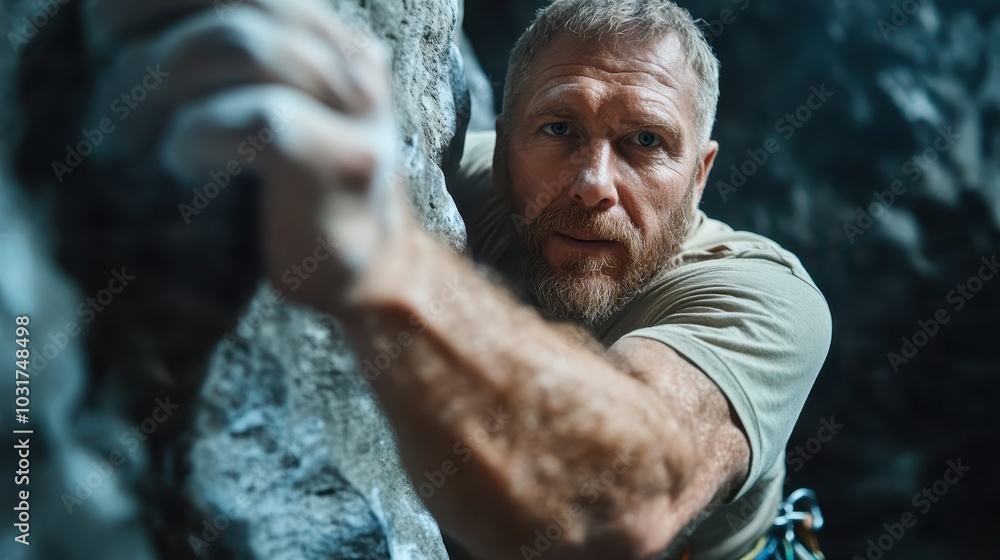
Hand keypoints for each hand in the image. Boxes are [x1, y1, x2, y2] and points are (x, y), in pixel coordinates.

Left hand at [81, 0, 406, 313]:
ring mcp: (360, 109)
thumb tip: (127, 25)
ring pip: (245, 44)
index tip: (109, 43)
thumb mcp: (254, 112)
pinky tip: (182, 165)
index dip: (156, 1)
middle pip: (236, 3)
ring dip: (166, 88)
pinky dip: (201, 135)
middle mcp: (351, 59)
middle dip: (151, 44)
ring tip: (132, 142)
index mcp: (325, 39)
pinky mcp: (352, 163)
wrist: (361, 277)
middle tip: (109, 105)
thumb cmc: (287, 199)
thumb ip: (226, 64)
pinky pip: (262, 118)